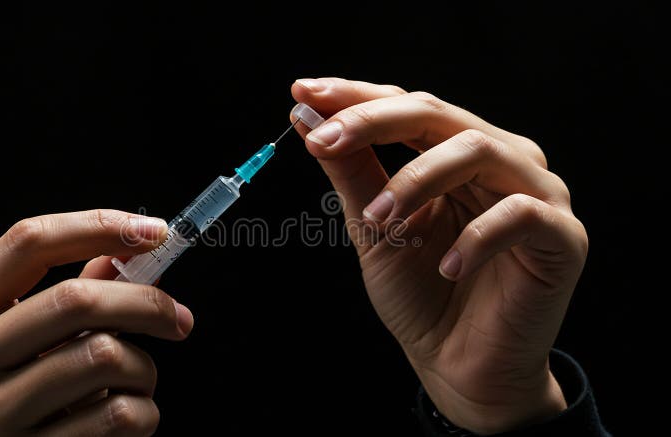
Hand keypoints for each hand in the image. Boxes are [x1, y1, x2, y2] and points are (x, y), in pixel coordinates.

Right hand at [0, 210, 193, 435]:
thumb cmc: (29, 401)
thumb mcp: (34, 344)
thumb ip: (76, 296)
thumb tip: (135, 247)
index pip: (27, 242)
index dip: (99, 226)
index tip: (158, 231)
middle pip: (74, 298)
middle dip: (146, 303)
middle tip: (179, 318)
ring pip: (104, 357)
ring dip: (144, 367)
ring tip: (137, 381)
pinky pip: (118, 415)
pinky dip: (144, 412)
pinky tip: (128, 419)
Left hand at [291, 78, 587, 433]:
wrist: (460, 367)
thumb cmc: (421, 295)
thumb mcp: (374, 227)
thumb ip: (350, 170)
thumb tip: (307, 115)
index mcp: (457, 153)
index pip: (408, 107)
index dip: (356, 96)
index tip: (303, 93)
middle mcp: (500, 160)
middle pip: (438, 115)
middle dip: (373, 121)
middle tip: (322, 139)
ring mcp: (537, 193)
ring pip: (478, 150)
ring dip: (416, 180)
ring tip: (379, 221)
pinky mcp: (561, 236)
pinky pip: (519, 214)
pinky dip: (475, 237)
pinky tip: (447, 267)